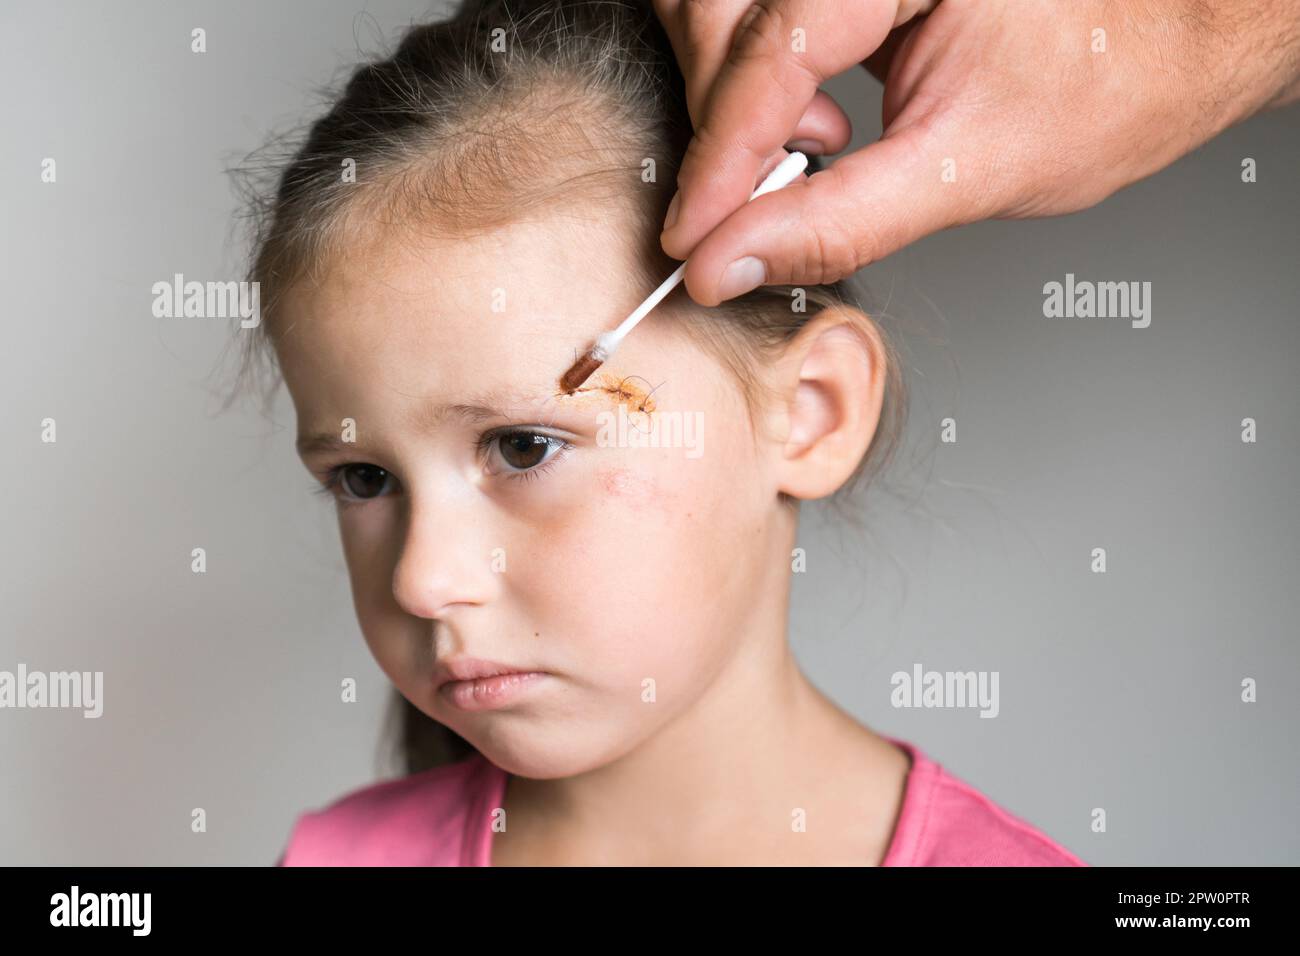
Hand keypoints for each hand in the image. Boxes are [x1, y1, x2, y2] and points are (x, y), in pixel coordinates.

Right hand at [653, 0, 1299, 304]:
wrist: (1166, 50)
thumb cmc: (1107, 80)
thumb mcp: (968, 171)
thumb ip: (837, 222)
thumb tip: (734, 259)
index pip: (773, 46)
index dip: (723, 153)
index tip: (692, 235)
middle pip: (721, 11)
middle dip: (724, 117)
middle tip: (750, 203)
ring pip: (721, 9)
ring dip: (733, 95)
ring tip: (808, 152)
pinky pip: (755, 15)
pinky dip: (759, 81)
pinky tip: (816, 124)